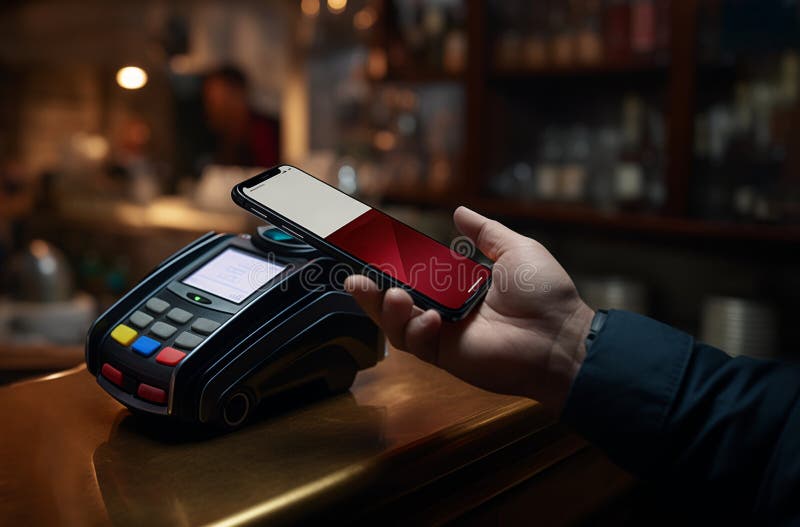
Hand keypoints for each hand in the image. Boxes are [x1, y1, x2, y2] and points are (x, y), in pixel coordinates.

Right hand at [344, 206, 593, 412]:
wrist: (562, 335)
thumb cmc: (545, 294)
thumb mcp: (514, 250)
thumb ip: (485, 232)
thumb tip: (459, 211)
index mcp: (459, 287)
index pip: (415, 276)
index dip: (391, 266)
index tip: (370, 249)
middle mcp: (446, 311)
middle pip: (396, 304)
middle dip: (371, 293)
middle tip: (355, 279)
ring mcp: (445, 336)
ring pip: (398, 326)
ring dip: (386, 311)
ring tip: (392, 294)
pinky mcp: (448, 356)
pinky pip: (418, 344)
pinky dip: (416, 329)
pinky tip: (430, 318)